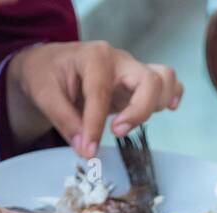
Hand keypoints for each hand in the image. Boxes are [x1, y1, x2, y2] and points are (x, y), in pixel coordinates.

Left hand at [6, 41, 182, 157]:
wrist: (49, 65)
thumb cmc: (46, 75)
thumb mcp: (44, 95)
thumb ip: (64, 121)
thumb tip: (85, 149)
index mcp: (94, 57)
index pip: (101, 93)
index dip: (95, 126)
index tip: (88, 151)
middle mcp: (119, 60)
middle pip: (149, 81)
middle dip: (138, 111)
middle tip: (116, 132)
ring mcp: (133, 70)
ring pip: (163, 80)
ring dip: (154, 106)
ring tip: (128, 124)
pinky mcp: (139, 82)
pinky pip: (169, 82)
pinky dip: (173, 95)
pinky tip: (168, 109)